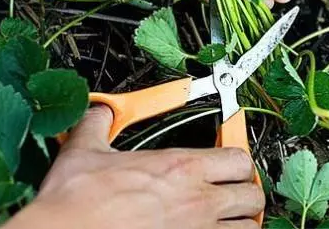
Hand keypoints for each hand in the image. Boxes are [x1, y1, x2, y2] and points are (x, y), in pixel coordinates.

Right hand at [3, 106, 264, 228]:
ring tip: (227, 219)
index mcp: (180, 168)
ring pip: (248, 228)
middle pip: (253, 195)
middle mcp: (197, 201)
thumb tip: (99, 111)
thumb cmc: (75, 203)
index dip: (237, 161)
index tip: (229, 163)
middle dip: (247, 192)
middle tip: (233, 193)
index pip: (238, 158)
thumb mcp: (85, 151)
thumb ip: (99, 124)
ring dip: (241, 222)